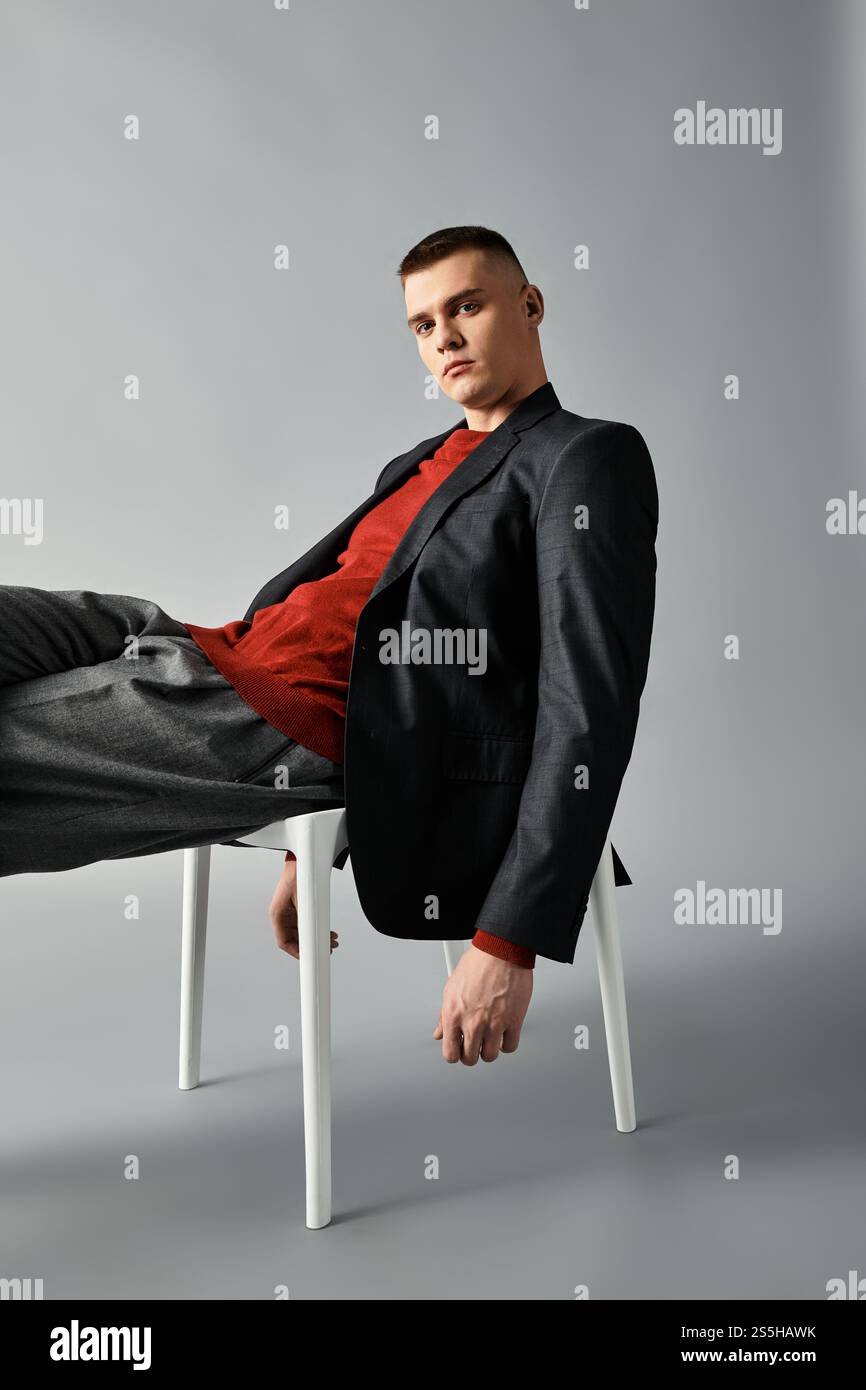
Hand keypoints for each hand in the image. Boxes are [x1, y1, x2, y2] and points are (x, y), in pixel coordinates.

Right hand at [269, 854, 338, 958]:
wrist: (303, 858)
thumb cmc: (300, 874)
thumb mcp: (305, 899)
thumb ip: (306, 919)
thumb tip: (313, 937)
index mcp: (277, 914)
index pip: (284, 942)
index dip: (298, 953)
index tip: (311, 958)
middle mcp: (282, 915)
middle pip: (295, 940)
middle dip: (312, 946)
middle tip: (328, 949)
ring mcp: (290, 913)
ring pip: (302, 934)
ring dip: (317, 938)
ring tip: (332, 941)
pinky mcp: (298, 909)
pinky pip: (306, 925)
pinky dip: (317, 930)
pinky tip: (329, 932)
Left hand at [433, 943, 532, 1063]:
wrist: (500, 951)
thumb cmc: (478, 963)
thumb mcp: (451, 988)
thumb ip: (444, 1015)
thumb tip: (440, 1032)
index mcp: (454, 1015)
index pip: (450, 1053)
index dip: (455, 1053)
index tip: (458, 1049)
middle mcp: (473, 1022)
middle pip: (470, 1059)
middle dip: (472, 1053)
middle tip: (474, 1043)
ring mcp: (494, 1023)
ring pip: (490, 1056)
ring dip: (489, 1049)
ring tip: (489, 1037)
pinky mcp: (514, 1020)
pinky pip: (510, 1046)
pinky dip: (507, 1043)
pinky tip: (503, 1033)